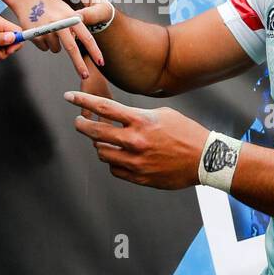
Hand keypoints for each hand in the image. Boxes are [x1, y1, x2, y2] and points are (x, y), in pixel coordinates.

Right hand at [0, 0, 103, 80]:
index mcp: (71, 17)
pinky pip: (45, 47)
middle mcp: (60, 24)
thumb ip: (73, 25)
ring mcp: (47, 30)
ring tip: (48, 28)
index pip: (86, 37)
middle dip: (79, 65)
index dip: (94, 51)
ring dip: (54, 44)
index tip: (101, 62)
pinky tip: (39, 30)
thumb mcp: (65, 10)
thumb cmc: (49, 4)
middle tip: (85, 76)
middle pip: (72, 50)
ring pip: (56, 49)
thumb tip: (78, 43)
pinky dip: (44, 42)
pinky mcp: (36, 36)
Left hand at [64, 91, 206, 188]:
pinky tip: (121, 156)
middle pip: (95, 133)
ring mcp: (136, 162)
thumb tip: (114, 117)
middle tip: (79, 122)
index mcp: (141, 121)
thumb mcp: (162, 114)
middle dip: (82, 125)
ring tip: (105, 141)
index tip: (68, 97)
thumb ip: (136, 115)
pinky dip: (114, 162)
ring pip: (102, 153)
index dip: (82, 101)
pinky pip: (115, 169)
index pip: (103, 108)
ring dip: (100, 145)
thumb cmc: (185, 133)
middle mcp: (135, 141)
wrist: (205, 160)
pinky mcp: (139, 178)